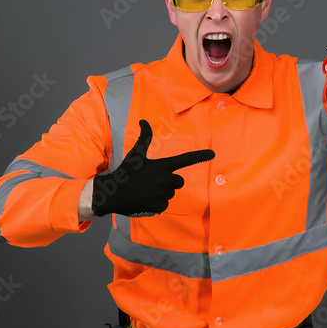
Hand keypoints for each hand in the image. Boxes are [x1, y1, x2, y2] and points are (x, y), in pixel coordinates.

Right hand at [91, 120, 214, 216]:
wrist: (113, 193)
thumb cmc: (126, 172)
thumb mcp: (136, 154)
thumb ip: (144, 138)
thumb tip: (143, 121)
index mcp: (161, 165)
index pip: (184, 159)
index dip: (200, 156)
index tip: (213, 153)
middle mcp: (164, 179)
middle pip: (179, 181)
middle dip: (169, 182)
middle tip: (152, 182)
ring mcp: (162, 193)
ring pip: (171, 193)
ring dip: (162, 193)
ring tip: (146, 191)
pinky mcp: (159, 206)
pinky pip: (165, 205)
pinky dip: (157, 204)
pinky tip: (145, 200)